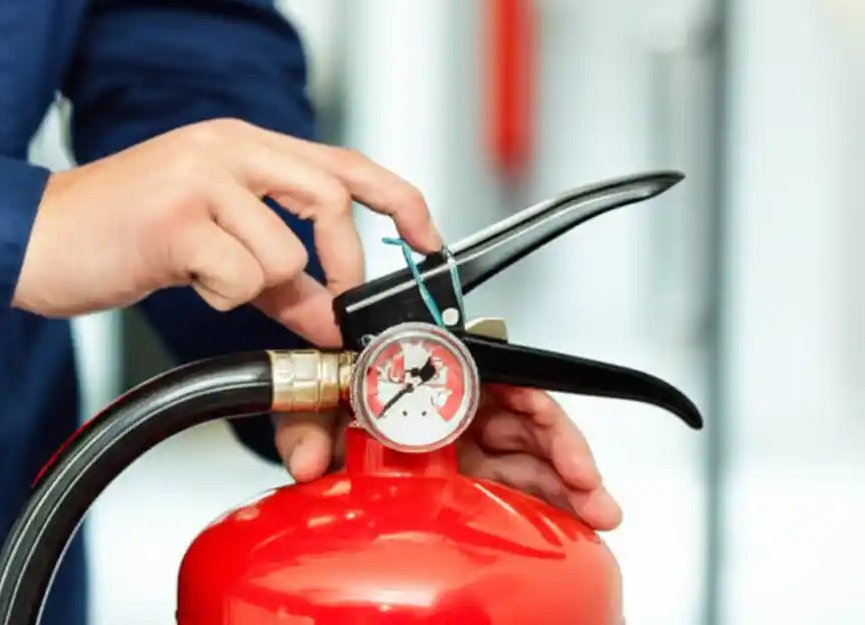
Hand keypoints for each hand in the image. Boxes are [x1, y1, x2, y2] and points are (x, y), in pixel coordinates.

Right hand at [13, 118, 440, 343]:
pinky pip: (239, 278)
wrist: (31, 238)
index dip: (398, 199)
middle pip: (328, 197)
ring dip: (256, 288)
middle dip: (345, 265)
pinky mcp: (175, 218)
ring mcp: (199, 177)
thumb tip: (336, 315)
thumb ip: (280, 275)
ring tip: (205, 278)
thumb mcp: (210, 244)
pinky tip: (179, 276)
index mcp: (239, 145)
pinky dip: (219, 297)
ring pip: (283, 253)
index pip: (342, 162)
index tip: (430, 239)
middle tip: (332, 306)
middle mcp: (225, 148)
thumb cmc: (117, 235)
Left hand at [274, 385, 621, 531]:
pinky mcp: (459, 471)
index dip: (542, 417)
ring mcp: (462, 440)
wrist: (305, 399)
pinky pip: (508, 482)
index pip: (505, 385)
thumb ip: (307, 423)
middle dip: (569, 461)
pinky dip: (539, 500)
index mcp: (435, 377)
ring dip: (565, 486)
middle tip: (593, 497)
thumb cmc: (321, 387)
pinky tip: (562, 522)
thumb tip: (308, 461)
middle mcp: (456, 406)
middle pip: (528, 427)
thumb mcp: (314, 398)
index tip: (561, 450)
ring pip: (527, 458)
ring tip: (596, 515)